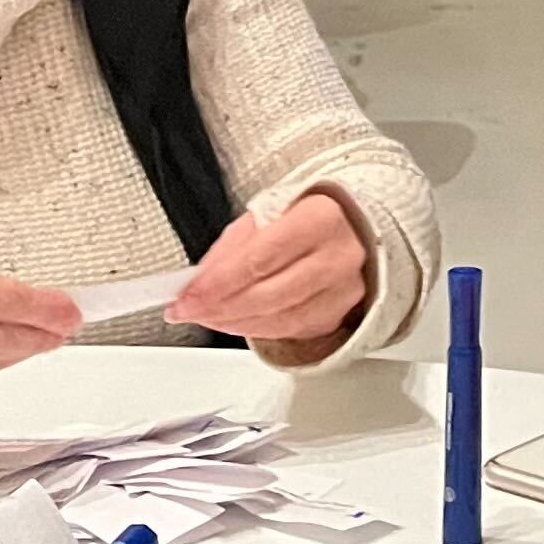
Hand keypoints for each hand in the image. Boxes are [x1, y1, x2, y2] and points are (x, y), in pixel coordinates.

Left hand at [174, 189, 368, 351]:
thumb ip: (233, 247)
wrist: (357, 227)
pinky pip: (291, 330)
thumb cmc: (308, 217)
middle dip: (219, 307)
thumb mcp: (268, 213)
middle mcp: (339, 257)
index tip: (187, 295)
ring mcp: (344, 290)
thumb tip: (198, 281)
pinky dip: (256, 329)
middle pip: (269, 295)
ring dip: (234, 322)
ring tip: (206, 316)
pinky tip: (234, 322)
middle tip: (188, 310)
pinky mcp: (340, 314)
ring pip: (279, 319)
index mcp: (320, 219)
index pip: (260, 258)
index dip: (218, 283)